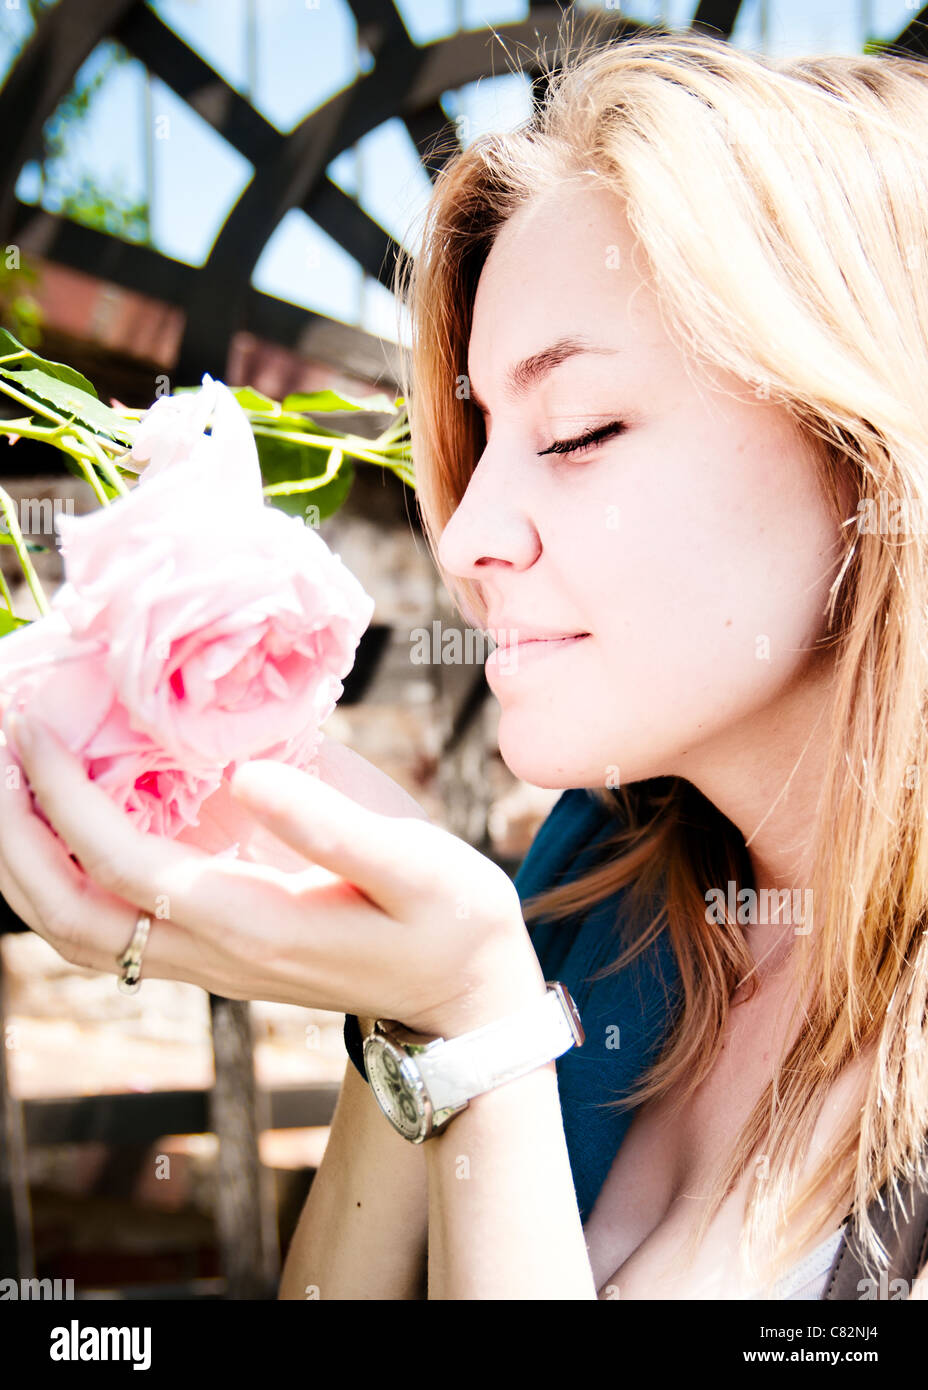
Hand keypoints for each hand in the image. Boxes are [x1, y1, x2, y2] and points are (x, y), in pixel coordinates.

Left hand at [0, 714, 545, 1035]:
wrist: (461, 994)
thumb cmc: (449, 919)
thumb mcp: (416, 863)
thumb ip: (329, 821)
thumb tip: (242, 771)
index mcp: (254, 924)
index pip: (123, 864)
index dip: (66, 799)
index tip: (37, 728)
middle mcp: (211, 954)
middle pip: (68, 916)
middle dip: (13, 838)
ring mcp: (205, 963)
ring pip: (76, 933)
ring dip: (24, 865)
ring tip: (7, 786)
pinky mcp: (212, 953)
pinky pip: (108, 926)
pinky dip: (64, 877)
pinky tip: (67, 820)